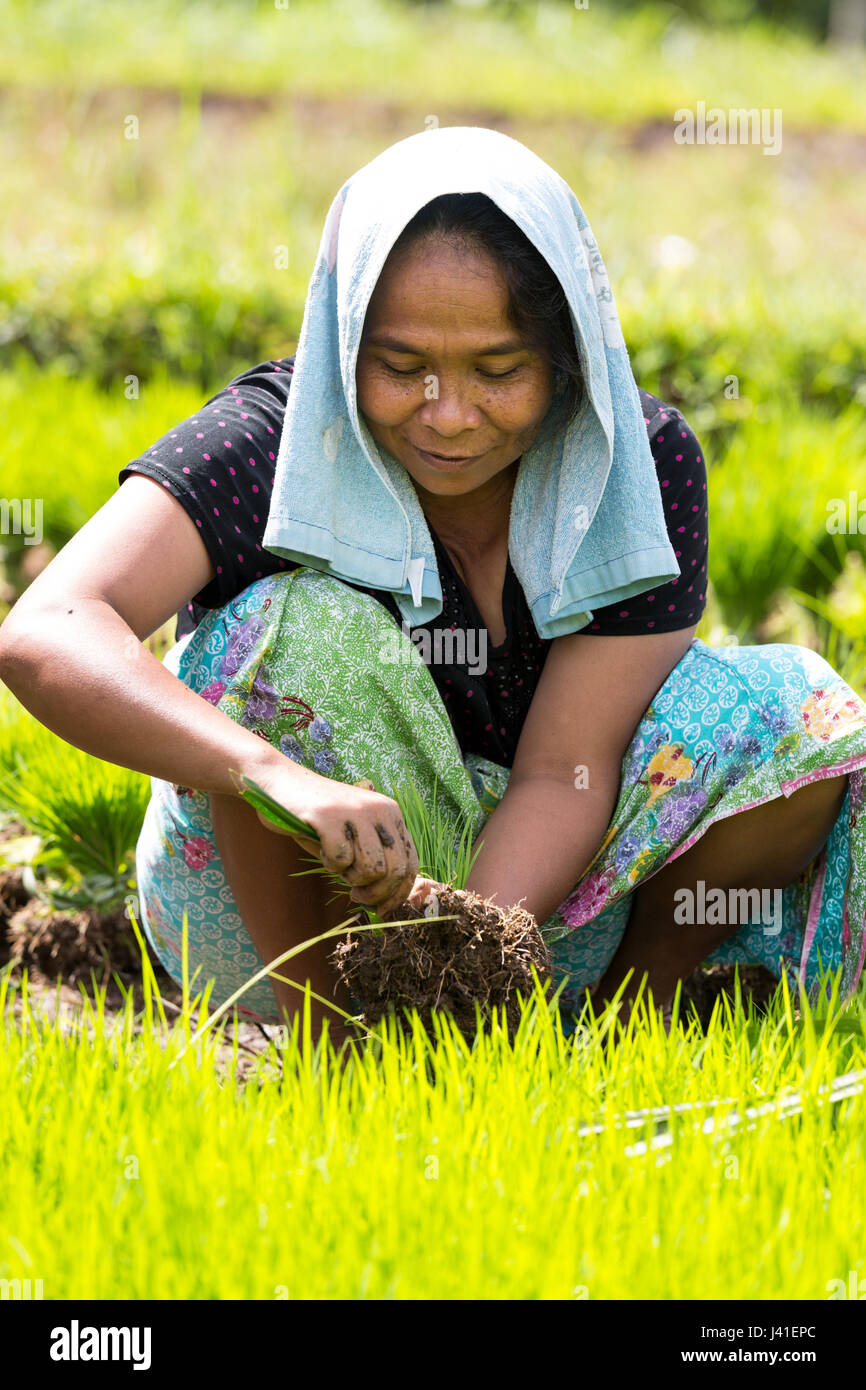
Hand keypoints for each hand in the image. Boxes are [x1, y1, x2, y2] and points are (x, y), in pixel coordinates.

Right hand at [246, 761, 418, 916]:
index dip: (399, 892)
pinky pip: (341, 860)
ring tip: (337, 863)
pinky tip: (323, 849)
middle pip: (395, 871)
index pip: (410, 862)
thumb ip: (376, 858)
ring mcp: (356, 811)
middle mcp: (380, 809)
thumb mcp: (356, 835)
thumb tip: (389, 900)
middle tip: (356, 895)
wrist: (283, 783)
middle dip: (375, 893)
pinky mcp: (330, 816)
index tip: (383, 909)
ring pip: (372, 869)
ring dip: (351, 877)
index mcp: (391, 813)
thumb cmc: (320, 819)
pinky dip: (330, 864)